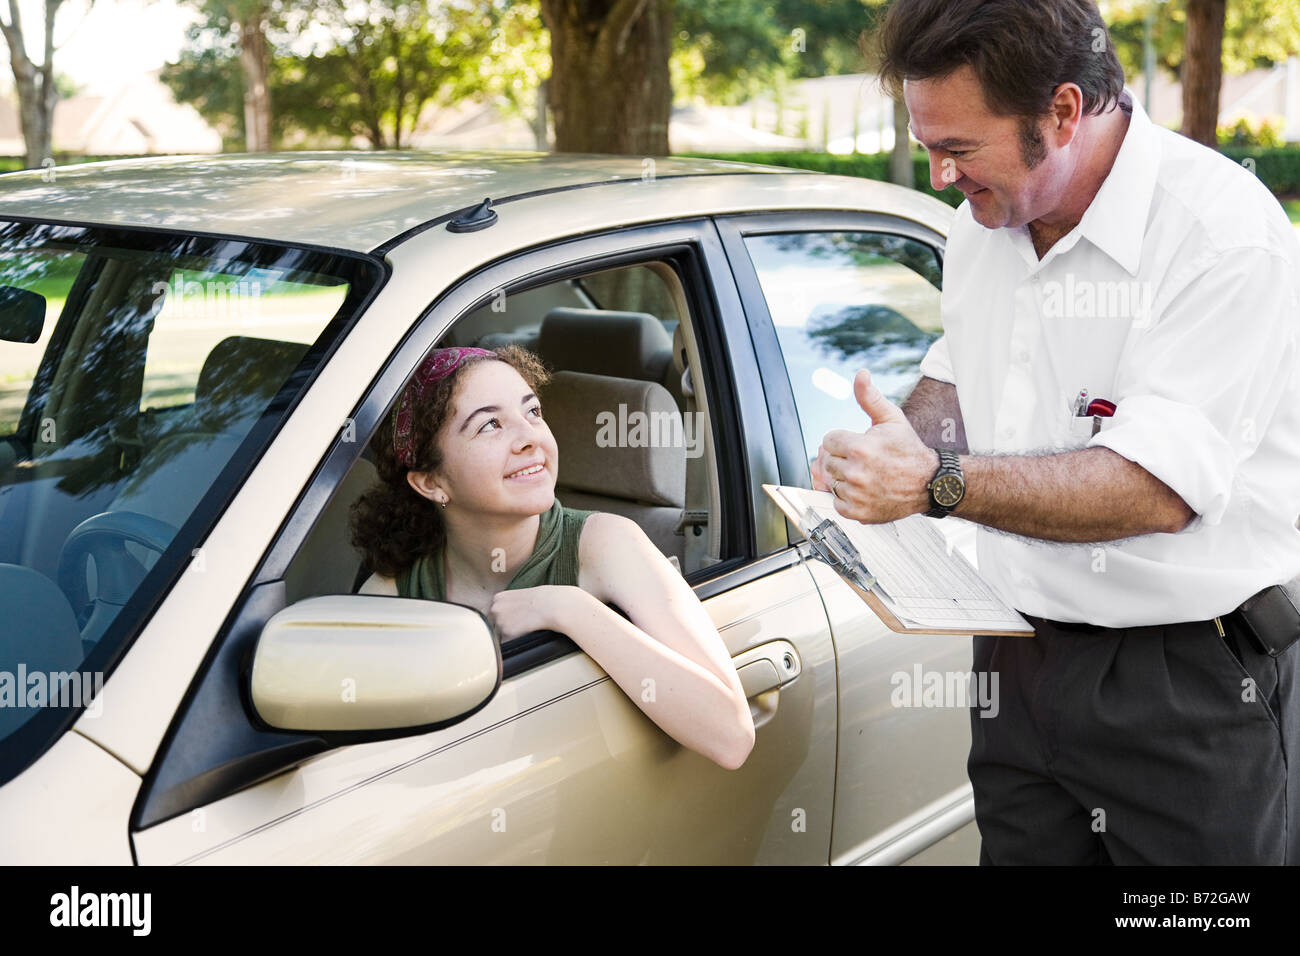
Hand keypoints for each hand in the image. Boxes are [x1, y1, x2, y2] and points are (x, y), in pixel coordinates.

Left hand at [487, 585, 583, 641]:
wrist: (554, 605)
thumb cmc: (545, 599)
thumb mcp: (523, 595)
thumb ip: (511, 604)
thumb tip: (510, 614)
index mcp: (498, 597)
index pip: (496, 613)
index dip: (508, 616)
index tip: (518, 616)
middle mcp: (495, 608)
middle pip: (496, 624)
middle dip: (507, 625)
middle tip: (523, 621)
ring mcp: (499, 621)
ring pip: (501, 634)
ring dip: (512, 634)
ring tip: (527, 625)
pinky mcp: (507, 633)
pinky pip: (508, 643)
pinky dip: (517, 640)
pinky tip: (527, 631)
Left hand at [811, 369, 938, 522]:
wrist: (930, 482)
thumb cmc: (909, 450)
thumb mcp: (891, 418)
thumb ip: (869, 397)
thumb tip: (860, 375)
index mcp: (860, 447)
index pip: (828, 440)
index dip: (842, 440)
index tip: (857, 443)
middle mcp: (856, 473)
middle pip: (826, 460)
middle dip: (841, 458)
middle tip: (862, 459)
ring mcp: (856, 495)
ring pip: (830, 481)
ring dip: (842, 478)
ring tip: (865, 474)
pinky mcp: (857, 513)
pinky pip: (836, 502)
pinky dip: (846, 497)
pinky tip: (863, 489)